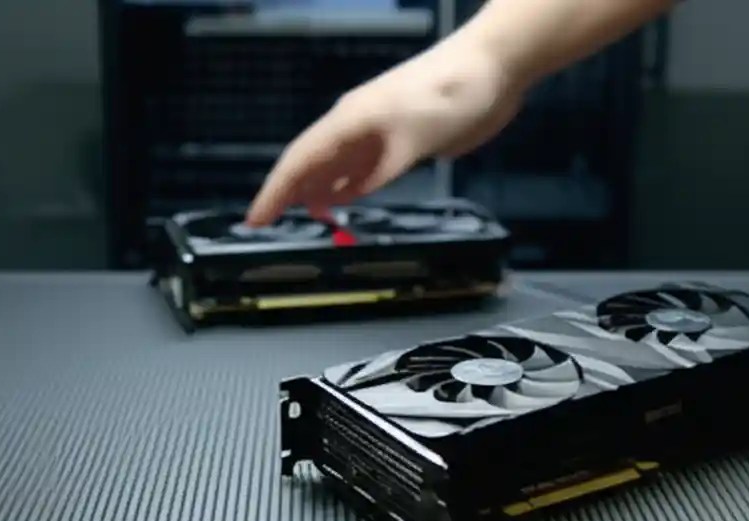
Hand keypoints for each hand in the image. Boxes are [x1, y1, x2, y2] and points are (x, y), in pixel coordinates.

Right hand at [245, 37, 522, 225]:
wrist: (492, 68)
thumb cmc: (453, 90)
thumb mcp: (416, 136)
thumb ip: (384, 169)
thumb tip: (353, 195)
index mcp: (352, 118)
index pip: (300, 158)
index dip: (275, 191)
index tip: (255, 219)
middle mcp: (357, 125)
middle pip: (310, 164)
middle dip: (286, 194)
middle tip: (266, 225)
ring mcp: (378, 134)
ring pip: (334, 168)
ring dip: (315, 192)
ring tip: (298, 220)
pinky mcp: (400, 142)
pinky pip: (361, 170)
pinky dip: (346, 188)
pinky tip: (339, 202)